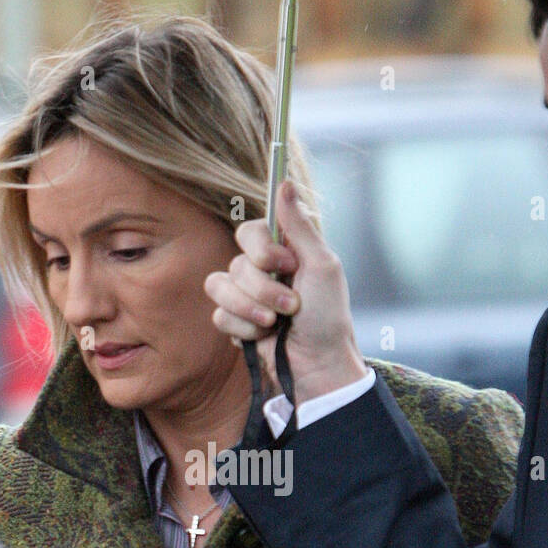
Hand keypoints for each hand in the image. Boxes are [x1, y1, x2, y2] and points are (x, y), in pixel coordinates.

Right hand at [204, 179, 368, 403]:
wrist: (318, 365)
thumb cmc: (328, 317)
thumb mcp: (322, 265)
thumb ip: (299, 226)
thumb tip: (285, 182)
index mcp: (281, 252)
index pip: (249, 231)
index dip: (262, 249)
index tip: (286, 265)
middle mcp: (260, 271)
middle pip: (236, 262)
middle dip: (264, 288)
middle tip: (291, 306)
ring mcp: (245, 297)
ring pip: (220, 287)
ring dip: (252, 309)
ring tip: (277, 323)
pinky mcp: (235, 322)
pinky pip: (219, 315)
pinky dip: (244, 328)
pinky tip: (264, 336)